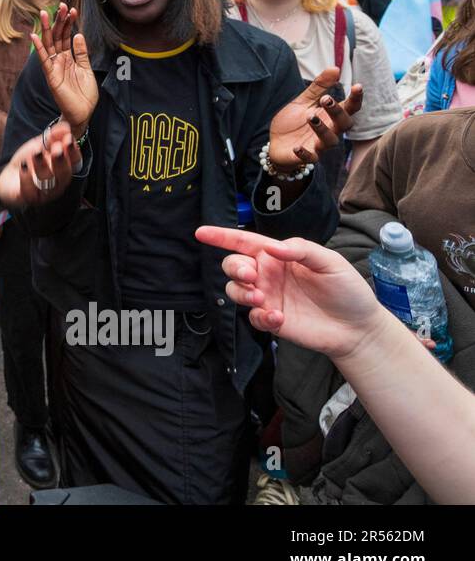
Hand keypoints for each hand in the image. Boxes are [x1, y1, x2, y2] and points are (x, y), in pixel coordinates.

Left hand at [0, 121, 81, 207]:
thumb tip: (65, 126)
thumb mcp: (40, 145)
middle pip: (65, 175)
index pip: (76, 163)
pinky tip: (24, 167)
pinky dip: (27, 179)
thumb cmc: (28, 161)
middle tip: (56, 148)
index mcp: (64, 169)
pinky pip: (31, 192)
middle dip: (61, 161)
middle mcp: (58, 184)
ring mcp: (45, 194)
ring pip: (48, 183)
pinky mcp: (29, 199)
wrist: (7, 178)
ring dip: (43, 166)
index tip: (68, 139)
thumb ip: (53, 136)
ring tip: (36, 152)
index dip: (73, 152)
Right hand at [28, 3, 97, 137]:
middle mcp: (59, 60)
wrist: (82, 113)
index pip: (66, 36)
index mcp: (68, 57)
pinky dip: (38, 47)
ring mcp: (53, 67)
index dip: (68, 23)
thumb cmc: (84, 94)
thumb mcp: (86, 69)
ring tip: (44, 14)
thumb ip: (81, 52)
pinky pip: (43, 59)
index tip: (72, 10)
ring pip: (48, 44)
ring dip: (46, 29)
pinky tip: (34, 35)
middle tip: (60, 5)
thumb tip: (77, 34)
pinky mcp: (51, 75)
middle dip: (58, 21)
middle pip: (56, 36)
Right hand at [195, 226, 399, 360]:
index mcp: (277, 255)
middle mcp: (267, 274)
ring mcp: (267, 297)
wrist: (358, 327)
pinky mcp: (270, 320)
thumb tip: (273, 247)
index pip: (244, 242)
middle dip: (234, 268)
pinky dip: (259, 316)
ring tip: (262, 299)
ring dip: (242, 293)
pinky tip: (278, 317)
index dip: (221, 236)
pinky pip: (251, 317)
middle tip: (251, 276)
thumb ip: (301, 249)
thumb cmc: (346, 289)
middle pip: (232, 265)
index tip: (201, 232)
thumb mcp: (330, 262)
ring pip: (234, 290)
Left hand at [266, 68, 360, 171]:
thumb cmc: (294, 122)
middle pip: (344, 124)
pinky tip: (297, 147)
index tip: (358, 86)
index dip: (356, 98)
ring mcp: (319, 145)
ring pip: (330, 141)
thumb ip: (318, 87)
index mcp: (331, 116)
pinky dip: (305, 153)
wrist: (277, 144)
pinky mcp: (307, 157)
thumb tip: (335, 67)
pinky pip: (310, 158)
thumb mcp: (304, 101)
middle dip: (337, 111)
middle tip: (326, 99)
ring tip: (310, 117)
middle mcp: (330, 131)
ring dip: (322, 129)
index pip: (350, 108)